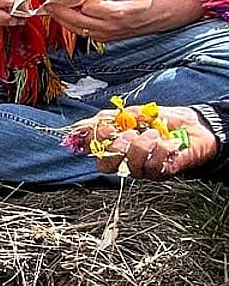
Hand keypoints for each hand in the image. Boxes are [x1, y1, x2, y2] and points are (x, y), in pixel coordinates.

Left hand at [44, 0, 152, 41]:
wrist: (151, 18)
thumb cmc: (142, 0)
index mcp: (117, 13)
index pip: (89, 7)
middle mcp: (108, 27)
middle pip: (77, 21)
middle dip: (60, 12)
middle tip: (48, 3)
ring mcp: (103, 35)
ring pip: (76, 29)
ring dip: (61, 19)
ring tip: (51, 9)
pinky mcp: (99, 38)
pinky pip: (79, 32)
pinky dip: (69, 24)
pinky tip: (63, 15)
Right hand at [85, 105, 218, 178]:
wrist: (197, 126)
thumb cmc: (167, 120)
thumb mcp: (139, 112)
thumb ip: (114, 117)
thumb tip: (87, 123)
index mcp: (116, 142)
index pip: (94, 148)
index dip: (95, 140)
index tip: (107, 128)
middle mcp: (125, 159)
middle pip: (105, 166)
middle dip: (115, 149)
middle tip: (129, 134)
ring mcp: (142, 168)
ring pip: (130, 167)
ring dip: (141, 147)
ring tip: (154, 133)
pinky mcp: (160, 173)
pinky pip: (153, 168)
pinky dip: (160, 152)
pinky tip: (169, 142)